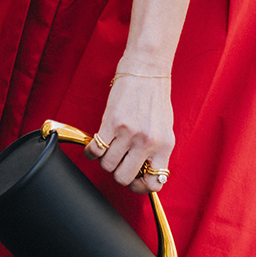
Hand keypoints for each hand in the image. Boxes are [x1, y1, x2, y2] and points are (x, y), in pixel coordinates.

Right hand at [84, 73, 174, 193]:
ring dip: (104, 160)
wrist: (146, 69)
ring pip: (107, 166)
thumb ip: (156, 152)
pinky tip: (95, 145)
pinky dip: (91, 152)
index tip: (134, 180)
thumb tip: (143, 174)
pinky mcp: (112, 123)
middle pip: (124, 178)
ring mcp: (130, 133)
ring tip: (108, 149)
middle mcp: (148, 142)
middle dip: (118, 173)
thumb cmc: (155, 98)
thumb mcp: (164, 129)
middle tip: (118, 161)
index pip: (155, 183)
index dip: (141, 187)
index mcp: (164, 146)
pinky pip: (95, 150)